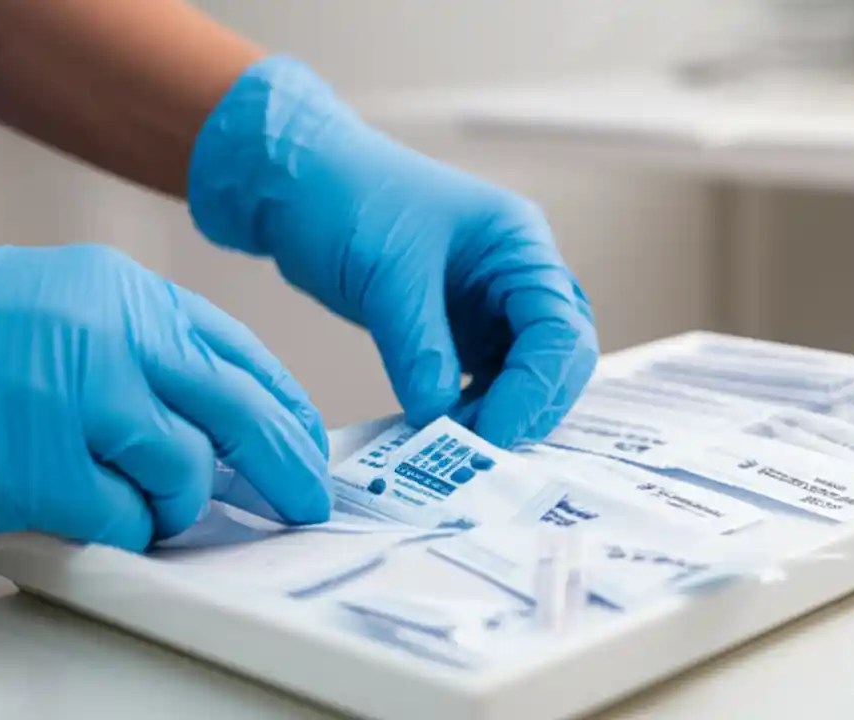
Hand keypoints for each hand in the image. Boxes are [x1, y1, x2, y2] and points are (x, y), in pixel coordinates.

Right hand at [0, 244, 330, 551]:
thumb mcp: (72, 310)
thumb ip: (151, 357)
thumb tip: (224, 426)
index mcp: (132, 297)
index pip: (242, 355)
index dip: (287, 408)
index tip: (307, 445)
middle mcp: (120, 337)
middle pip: (243, 412)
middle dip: (287, 466)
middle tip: (303, 501)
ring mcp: (86, 400)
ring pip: (189, 473)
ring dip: (178, 503)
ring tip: (138, 498)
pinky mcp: (48, 467)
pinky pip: (130, 519)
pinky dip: (126, 529)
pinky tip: (95, 512)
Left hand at [190, 57, 598, 446]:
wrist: (295, 183)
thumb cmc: (346, 197)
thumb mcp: (386, 273)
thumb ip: (418, 348)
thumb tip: (439, 420)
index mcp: (519, 247)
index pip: (558, 330)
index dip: (535, 389)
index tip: (492, 435)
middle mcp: (518, 278)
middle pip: (557, 359)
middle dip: (527, 407)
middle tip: (478, 450)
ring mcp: (491, 307)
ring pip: (524, 377)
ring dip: (499, 415)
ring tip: (453, 446)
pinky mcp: (459, 332)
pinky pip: (484, 383)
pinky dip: (470, 411)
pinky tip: (441, 431)